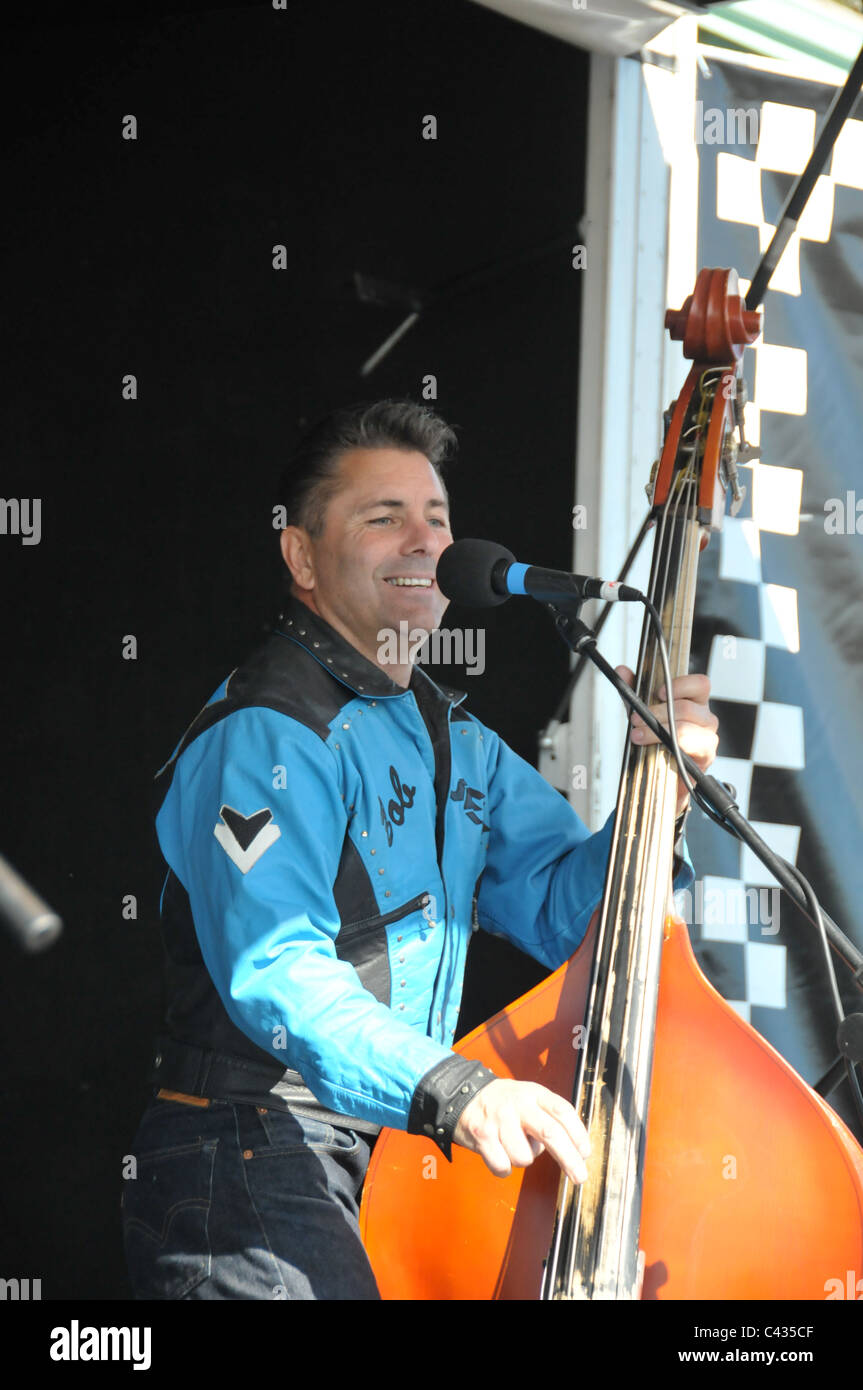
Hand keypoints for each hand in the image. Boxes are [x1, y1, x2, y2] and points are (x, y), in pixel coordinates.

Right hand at [453, 1078, 589, 1184]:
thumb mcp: (529, 1098)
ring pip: (525, 1157)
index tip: (586, 1153)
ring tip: (513, 1145)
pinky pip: (503, 1166)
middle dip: (569, 1159)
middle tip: (580, 1177)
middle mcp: (518, 1103)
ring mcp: (499, 1119)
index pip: (562, 1111)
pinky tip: (498, 1152)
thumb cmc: (503, 1104)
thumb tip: (575, 1150)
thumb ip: (549, 1117)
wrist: (462, 1094)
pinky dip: (503, 1167)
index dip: (578, 1133)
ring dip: (523, 1159)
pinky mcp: (482, 1134)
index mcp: (534, 1093)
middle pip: (550, 1132)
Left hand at [615, 666, 718, 814]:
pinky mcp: (706, 756)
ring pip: (685, 727)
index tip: (657, 692)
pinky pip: (690, 746)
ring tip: (638, 735)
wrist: (664, 775)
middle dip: (655, 713)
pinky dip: (667, 744)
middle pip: (686, 707)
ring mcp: (708, 737)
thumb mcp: (643, 712)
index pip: (700, 684)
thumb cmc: (659, 741)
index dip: (681, 685)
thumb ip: (635, 691)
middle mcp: (706, 717)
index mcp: (696, 701)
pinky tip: (654, 748)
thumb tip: (622, 670)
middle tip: (635, 719)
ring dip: (657, 730)